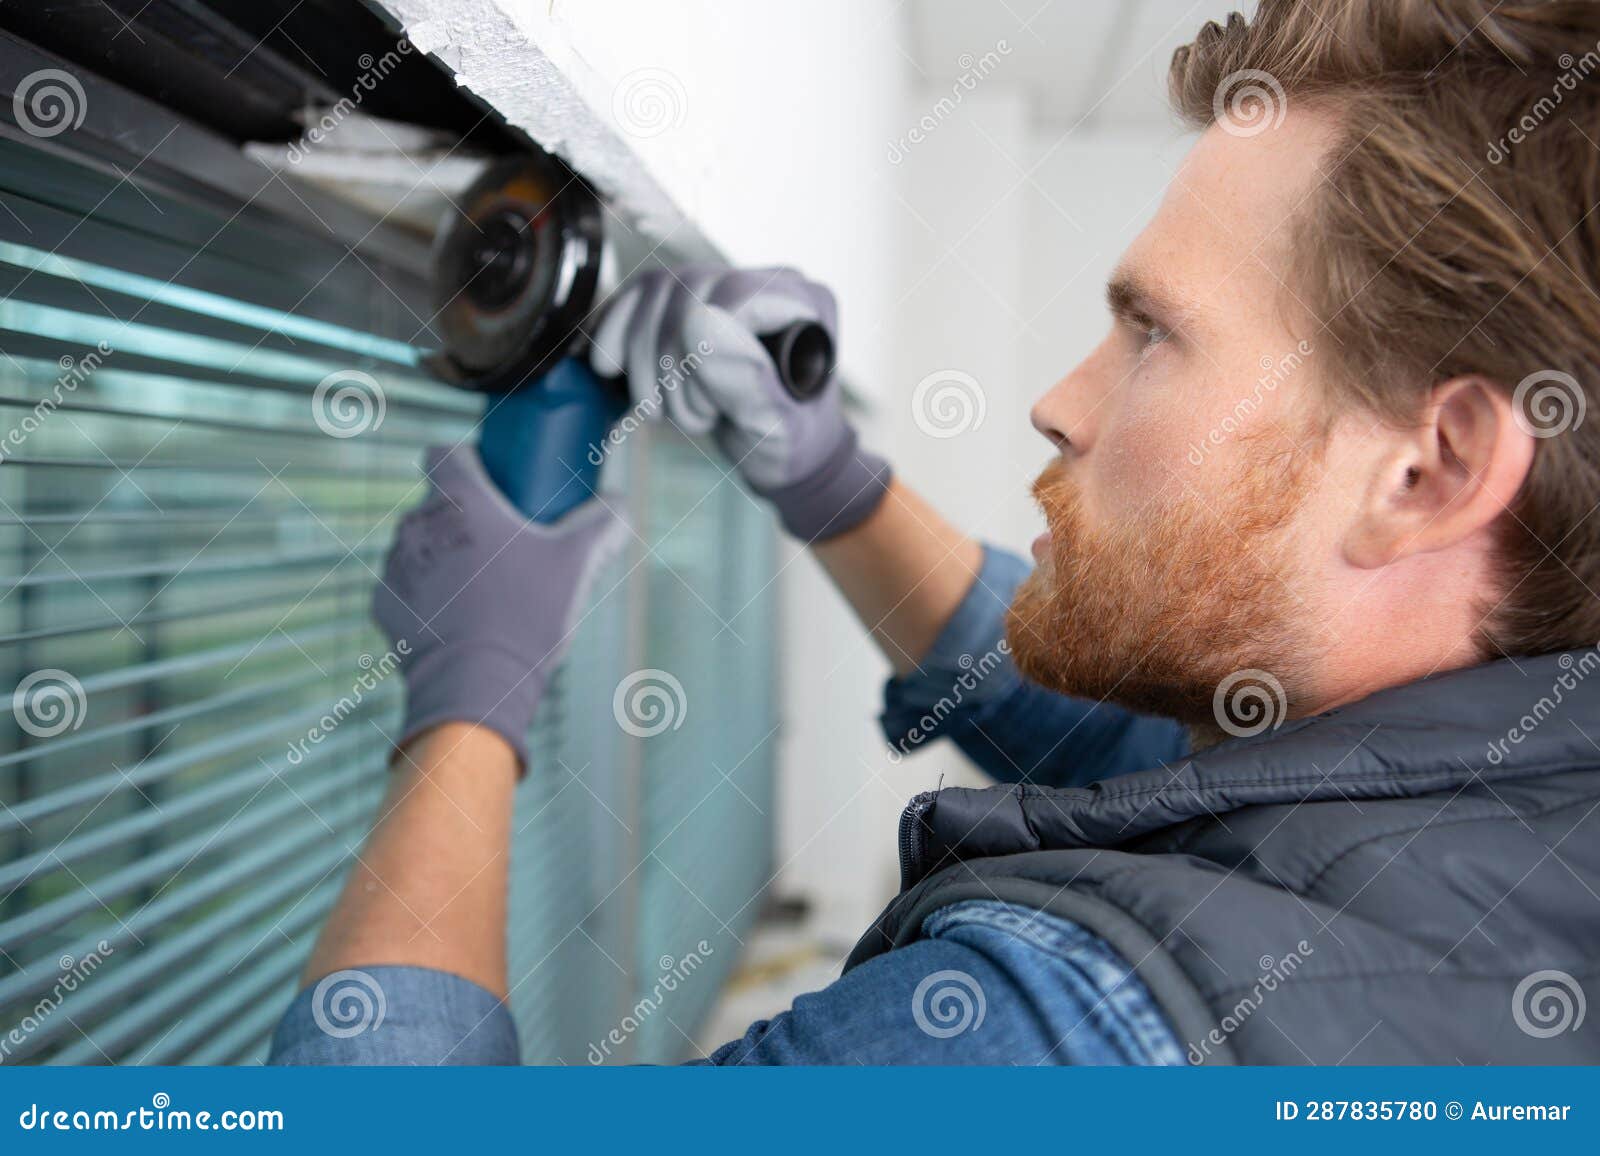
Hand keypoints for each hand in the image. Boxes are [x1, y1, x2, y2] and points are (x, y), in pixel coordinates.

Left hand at [373, 444, 625, 768]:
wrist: (474, 686)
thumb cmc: (526, 615)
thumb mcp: (579, 562)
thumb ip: (604, 521)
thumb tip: (618, 500)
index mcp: (459, 499)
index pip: (443, 451)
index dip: (468, 461)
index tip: (493, 483)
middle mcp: (416, 524)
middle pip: (437, 502)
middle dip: (466, 516)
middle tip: (505, 544)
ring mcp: (395, 565)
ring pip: (420, 544)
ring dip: (445, 554)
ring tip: (483, 586)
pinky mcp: (384, 605)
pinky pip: (406, 586)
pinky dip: (428, 594)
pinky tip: (458, 616)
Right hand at [590, 265, 890, 540]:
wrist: (779, 454)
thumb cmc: (789, 445)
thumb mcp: (775, 427)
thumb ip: (745, 379)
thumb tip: (699, 320)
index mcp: (803, 303)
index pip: (732, 294)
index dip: (700, 352)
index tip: (708, 405)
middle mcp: (767, 281)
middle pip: (687, 289)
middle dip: (671, 364)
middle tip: (691, 418)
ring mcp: (725, 285)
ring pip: (655, 291)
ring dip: (643, 359)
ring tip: (665, 409)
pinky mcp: (689, 299)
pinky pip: (638, 297)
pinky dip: (617, 335)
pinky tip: (612, 368)